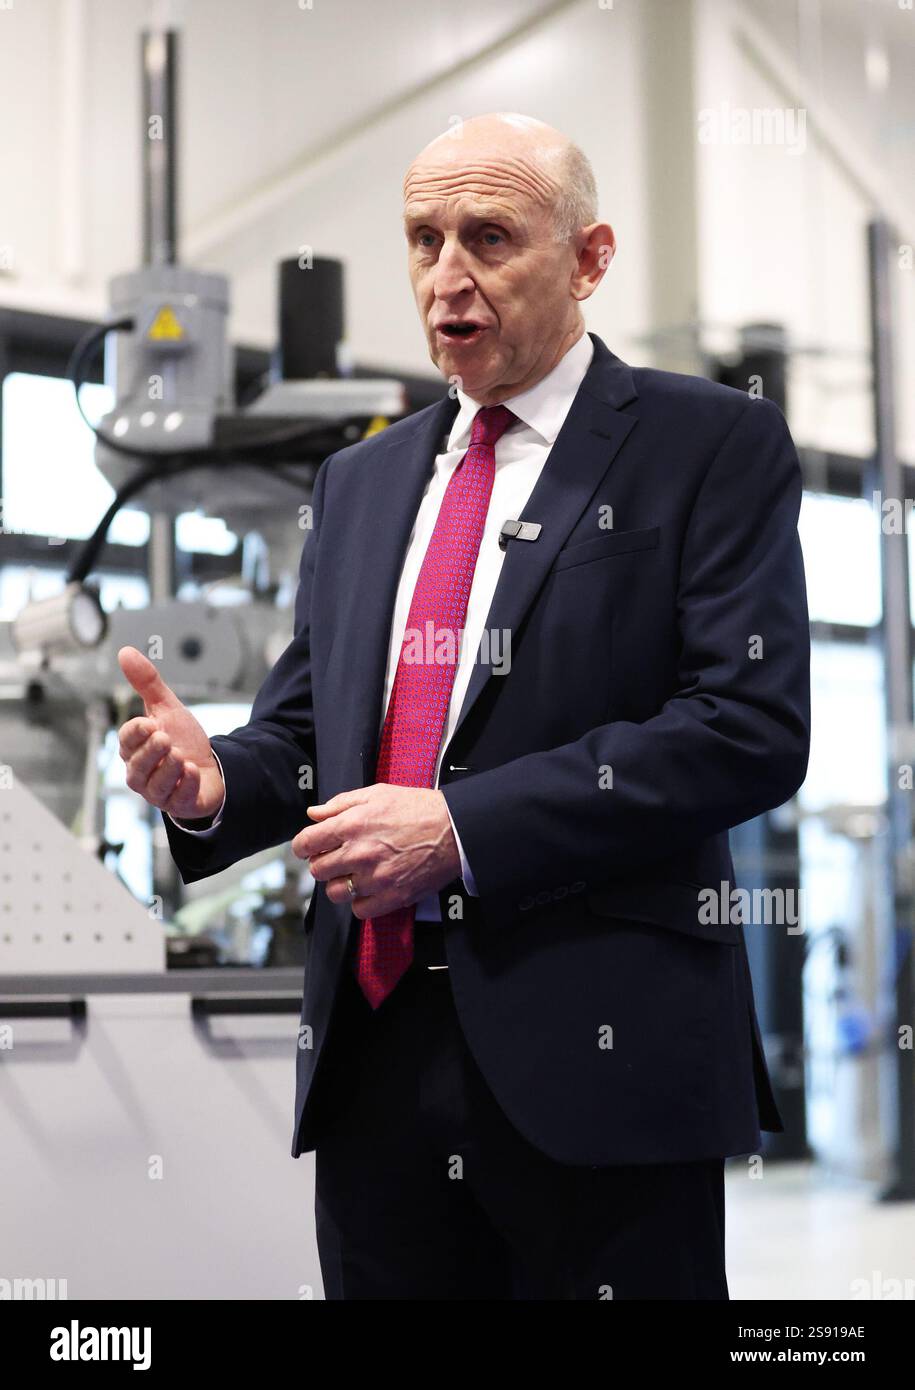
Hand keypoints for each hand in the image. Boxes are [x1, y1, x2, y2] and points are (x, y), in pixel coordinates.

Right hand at [116, 646, 224, 818]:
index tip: (150, 723)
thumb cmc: (182, 740)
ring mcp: (159, 792)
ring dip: (168, 770)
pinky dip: (185, 786)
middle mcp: (142, 773)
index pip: (127, 741)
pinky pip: (177, 800)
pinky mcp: (179, 805)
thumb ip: (147, 683)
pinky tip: (192, 772)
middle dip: (150, 752)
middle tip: (165, 738)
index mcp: (135, 749)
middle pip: (136, 767)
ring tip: (180, 756)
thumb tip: (125, 651)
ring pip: (155, 786)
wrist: (209, 768)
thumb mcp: (167, 708)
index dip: (136, 732)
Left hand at [292, 784, 460, 918]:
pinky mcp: (391, 896)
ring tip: (355, 874)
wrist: (455, 829)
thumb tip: (314, 813)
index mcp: (352, 825)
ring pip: (335, 893)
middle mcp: (359, 853)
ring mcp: (375, 878)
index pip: (306, 843)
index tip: (309, 847)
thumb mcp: (377, 794)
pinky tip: (371, 887)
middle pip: (318, 870)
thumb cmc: (419, 809)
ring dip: (340, 884)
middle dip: (323, 863)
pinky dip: (361, 901)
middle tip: (337, 858)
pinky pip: (359, 910)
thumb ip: (341, 803)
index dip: (303, 846)